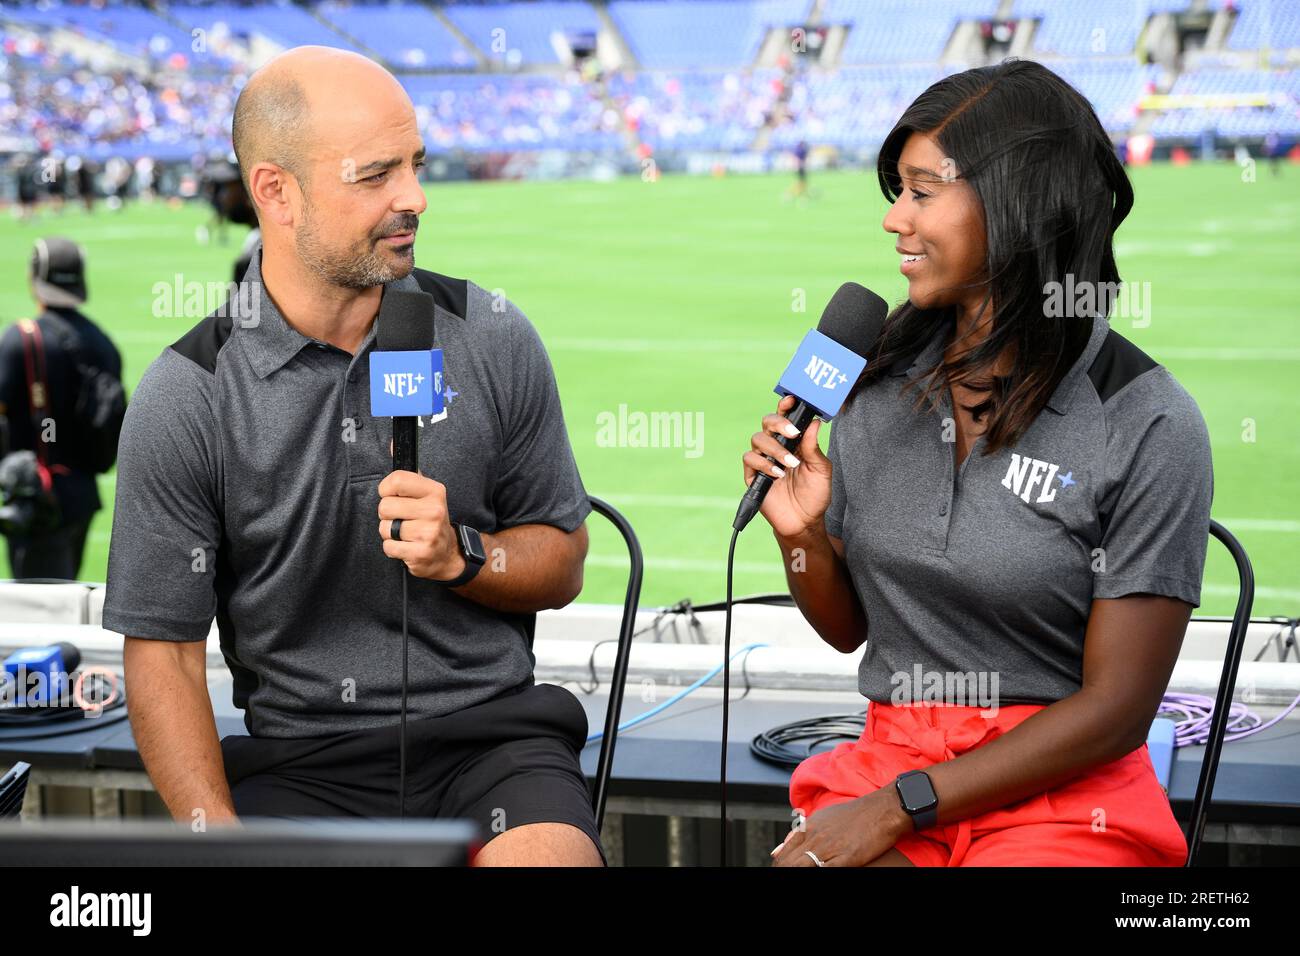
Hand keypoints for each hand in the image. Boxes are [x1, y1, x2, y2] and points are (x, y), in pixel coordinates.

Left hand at [377, 470, 465, 580]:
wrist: (447, 552)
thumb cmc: (430, 519)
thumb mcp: (425, 493)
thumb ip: (407, 473)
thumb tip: (393, 444)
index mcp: (435, 491)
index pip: (396, 480)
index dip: (386, 489)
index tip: (392, 495)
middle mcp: (434, 510)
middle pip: (385, 507)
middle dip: (387, 515)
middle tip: (403, 518)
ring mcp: (429, 533)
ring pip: (385, 528)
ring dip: (390, 533)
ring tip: (406, 533)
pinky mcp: (421, 553)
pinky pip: (389, 547)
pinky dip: (394, 548)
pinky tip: (408, 546)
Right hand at [742, 393, 833, 538]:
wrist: (804, 521)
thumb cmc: (815, 495)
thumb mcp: (821, 469)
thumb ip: (814, 447)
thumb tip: (814, 422)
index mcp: (793, 442)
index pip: (785, 418)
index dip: (785, 406)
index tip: (791, 400)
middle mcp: (776, 447)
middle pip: (767, 422)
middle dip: (779, 423)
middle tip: (793, 433)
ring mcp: (764, 460)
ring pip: (758, 439)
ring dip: (775, 448)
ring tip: (791, 464)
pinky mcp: (753, 475)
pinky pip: (750, 459)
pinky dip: (763, 463)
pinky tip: (777, 474)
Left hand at [771, 788, 911, 866]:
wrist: (882, 810)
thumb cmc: (855, 814)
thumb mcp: (822, 819)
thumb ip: (799, 834)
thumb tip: (777, 850)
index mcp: (808, 828)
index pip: (784, 853)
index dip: (780, 864)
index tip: (780, 869)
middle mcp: (815, 838)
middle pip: (789, 863)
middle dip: (784, 870)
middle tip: (784, 875)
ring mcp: (829, 848)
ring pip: (802, 867)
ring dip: (797, 873)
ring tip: (797, 876)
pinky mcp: (846, 858)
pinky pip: (825, 871)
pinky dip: (819, 873)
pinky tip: (820, 874)